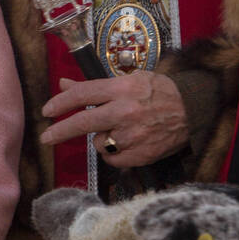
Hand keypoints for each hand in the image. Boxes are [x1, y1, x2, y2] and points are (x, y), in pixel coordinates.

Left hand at [40, 73, 188, 168]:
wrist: (192, 109)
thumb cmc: (158, 91)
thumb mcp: (129, 79)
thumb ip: (95, 86)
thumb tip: (64, 84)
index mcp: (122, 89)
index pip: (82, 95)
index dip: (60, 103)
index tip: (47, 111)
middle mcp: (125, 112)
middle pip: (83, 123)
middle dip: (60, 131)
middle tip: (46, 137)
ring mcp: (133, 135)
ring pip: (99, 143)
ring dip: (101, 139)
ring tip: (118, 130)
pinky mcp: (141, 154)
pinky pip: (112, 159)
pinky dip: (113, 153)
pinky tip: (125, 143)